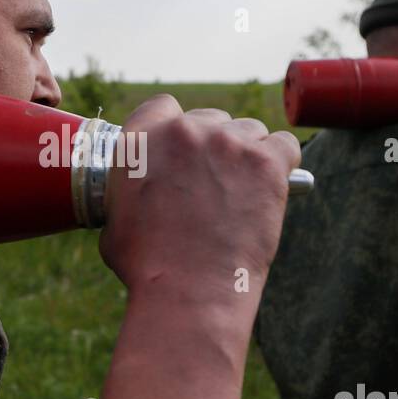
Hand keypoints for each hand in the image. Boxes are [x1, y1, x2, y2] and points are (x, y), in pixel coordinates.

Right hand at [98, 95, 300, 299]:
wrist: (189, 291)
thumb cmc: (148, 267)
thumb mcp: (114, 221)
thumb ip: (127, 190)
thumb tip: (137, 196)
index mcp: (140, 139)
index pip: (163, 107)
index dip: (175, 129)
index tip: (185, 152)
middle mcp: (183, 131)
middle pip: (210, 118)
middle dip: (214, 146)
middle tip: (216, 181)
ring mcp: (227, 143)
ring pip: (248, 131)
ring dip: (247, 155)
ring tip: (243, 191)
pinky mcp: (265, 162)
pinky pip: (283, 145)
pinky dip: (280, 163)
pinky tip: (271, 187)